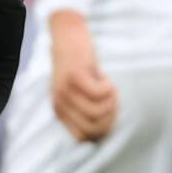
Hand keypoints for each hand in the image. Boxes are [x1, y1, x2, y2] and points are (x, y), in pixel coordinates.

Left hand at [49, 10, 118, 140]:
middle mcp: (60, 103)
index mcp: (61, 111)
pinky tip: (104, 76)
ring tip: (108, 86)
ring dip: (111, 102)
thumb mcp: (80, 93)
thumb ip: (88, 112)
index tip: (108, 111)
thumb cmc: (80, 65)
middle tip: (111, 98)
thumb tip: (105, 133)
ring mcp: (65, 90)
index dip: (103, 130)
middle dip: (111, 118)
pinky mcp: (74, 76)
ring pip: (97, 113)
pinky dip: (109, 87)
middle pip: (93, 130)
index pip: (85, 139)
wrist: (67, 34)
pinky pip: (100, 94)